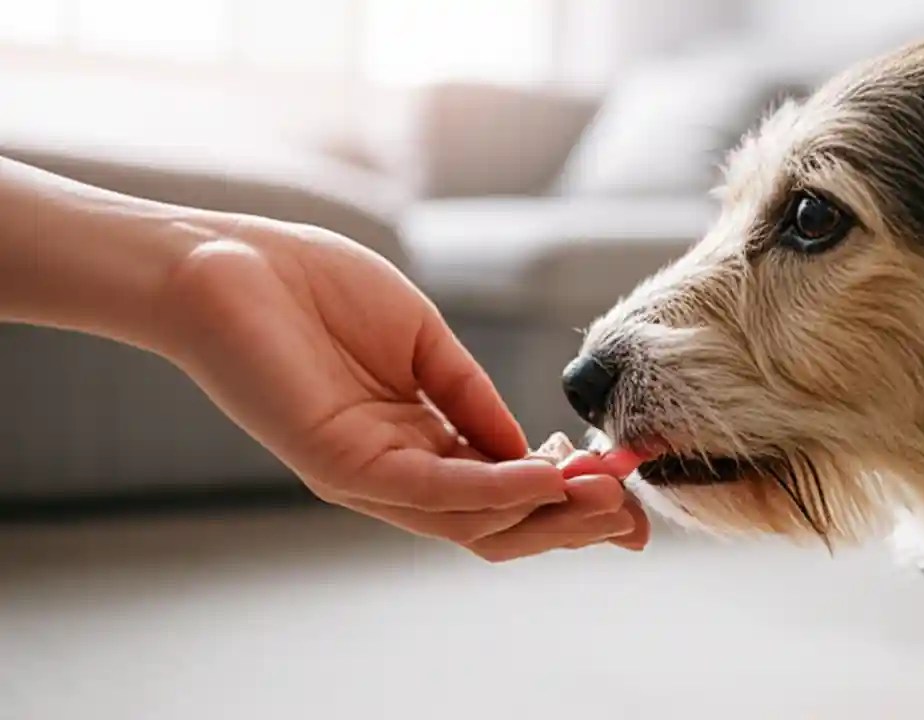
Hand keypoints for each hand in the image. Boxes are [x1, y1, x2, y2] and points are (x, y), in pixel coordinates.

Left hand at [156, 215, 648, 559]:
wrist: (228, 263)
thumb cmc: (317, 290)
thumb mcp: (425, 343)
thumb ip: (474, 397)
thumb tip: (539, 447)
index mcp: (422, 440)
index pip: (506, 489)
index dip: (572, 496)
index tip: (628, 488)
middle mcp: (400, 469)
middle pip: (498, 523)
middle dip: (571, 522)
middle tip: (629, 511)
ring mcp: (370, 473)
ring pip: (472, 523)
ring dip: (547, 514)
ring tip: (606, 495)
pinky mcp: (341, 464)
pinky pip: (430, 491)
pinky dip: (493, 488)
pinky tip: (544, 474)